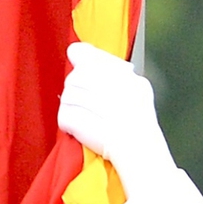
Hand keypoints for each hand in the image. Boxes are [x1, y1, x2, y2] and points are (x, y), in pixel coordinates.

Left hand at [57, 42, 174, 199]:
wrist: (139, 151)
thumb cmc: (139, 123)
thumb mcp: (136, 87)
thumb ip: (110, 69)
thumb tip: (77, 52)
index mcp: (123, 74)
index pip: (86, 54)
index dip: (80, 60)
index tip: (80, 64)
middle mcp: (107, 83)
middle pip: (74, 78)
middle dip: (77, 91)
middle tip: (91, 105)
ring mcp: (91, 101)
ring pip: (67, 96)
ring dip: (74, 109)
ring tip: (91, 119)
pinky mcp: (79, 119)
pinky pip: (63, 115)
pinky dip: (69, 124)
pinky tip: (83, 130)